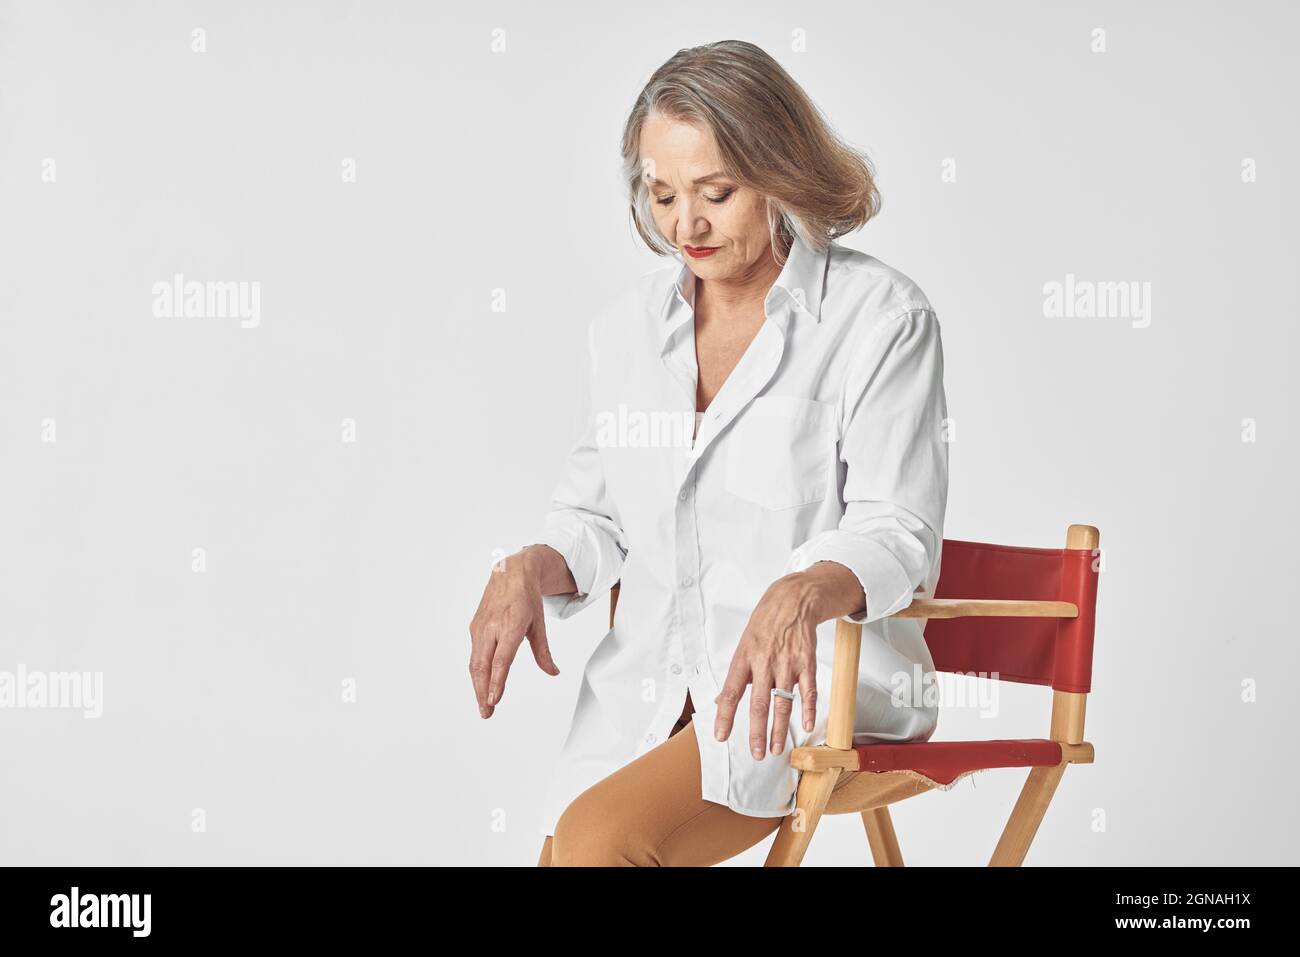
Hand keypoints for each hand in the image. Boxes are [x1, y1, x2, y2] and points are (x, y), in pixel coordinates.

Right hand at [468, 548, 559, 718]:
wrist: (510, 572)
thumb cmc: (527, 598)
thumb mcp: (540, 623)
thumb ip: (544, 651)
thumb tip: (553, 672)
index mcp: (512, 625)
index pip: (502, 659)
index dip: (497, 681)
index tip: (494, 700)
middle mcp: (492, 627)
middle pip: (483, 665)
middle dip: (483, 692)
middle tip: (487, 713)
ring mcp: (480, 627)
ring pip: (475, 662)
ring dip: (477, 686)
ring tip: (484, 705)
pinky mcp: (474, 627)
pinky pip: (474, 654)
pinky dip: (476, 672)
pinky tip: (481, 685)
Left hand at [713, 561, 865, 757]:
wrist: (793, 599)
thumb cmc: (765, 624)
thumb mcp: (744, 645)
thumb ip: (737, 676)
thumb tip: (720, 702)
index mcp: (744, 658)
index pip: (730, 692)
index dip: (725, 716)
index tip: (721, 736)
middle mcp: (764, 662)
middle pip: (759, 704)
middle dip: (756, 732)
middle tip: (756, 755)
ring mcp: (787, 663)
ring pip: (783, 703)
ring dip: (779, 729)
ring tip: (775, 749)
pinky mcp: (807, 662)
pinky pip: (809, 691)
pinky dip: (809, 710)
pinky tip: (806, 725)